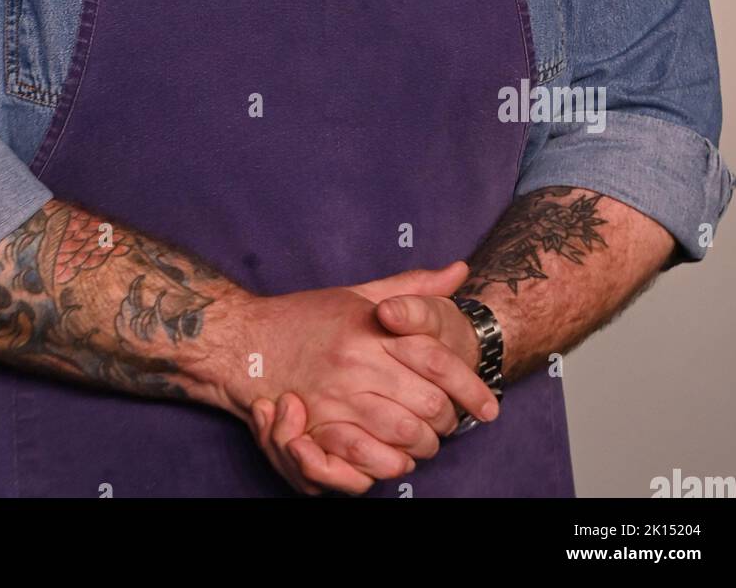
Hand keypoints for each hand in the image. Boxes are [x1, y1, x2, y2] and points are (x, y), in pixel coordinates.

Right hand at [220, 261, 497, 493]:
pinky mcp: (317, 427)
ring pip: (404, 435)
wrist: (246, 342)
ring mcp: (336, 398)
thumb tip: (460, 271)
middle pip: (427, 404)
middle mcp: (356, 363)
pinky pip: (367, 458)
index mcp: (371, 329)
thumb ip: (411, 287)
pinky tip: (399, 458)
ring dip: (425, 446)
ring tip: (428, 442)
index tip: (490, 407)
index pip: (438, 360)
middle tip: (453, 424)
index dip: (471, 388)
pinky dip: (391, 464)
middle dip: (450, 422)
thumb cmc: (305, 316)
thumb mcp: (358, 294)